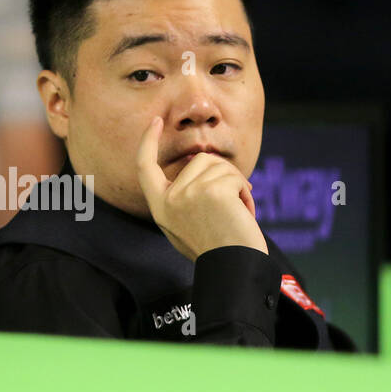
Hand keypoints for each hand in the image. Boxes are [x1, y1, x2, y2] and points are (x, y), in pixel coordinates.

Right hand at [136, 116, 267, 261]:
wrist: (232, 269)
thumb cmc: (215, 250)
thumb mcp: (185, 223)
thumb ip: (183, 196)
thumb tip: (195, 166)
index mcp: (159, 207)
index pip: (145, 167)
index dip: (148, 142)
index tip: (156, 122)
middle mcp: (169, 199)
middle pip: (198, 161)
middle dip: (221, 175)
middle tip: (230, 207)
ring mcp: (189, 193)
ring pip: (219, 166)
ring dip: (236, 185)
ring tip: (236, 213)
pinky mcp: (213, 190)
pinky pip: (235, 177)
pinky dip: (246, 194)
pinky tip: (244, 214)